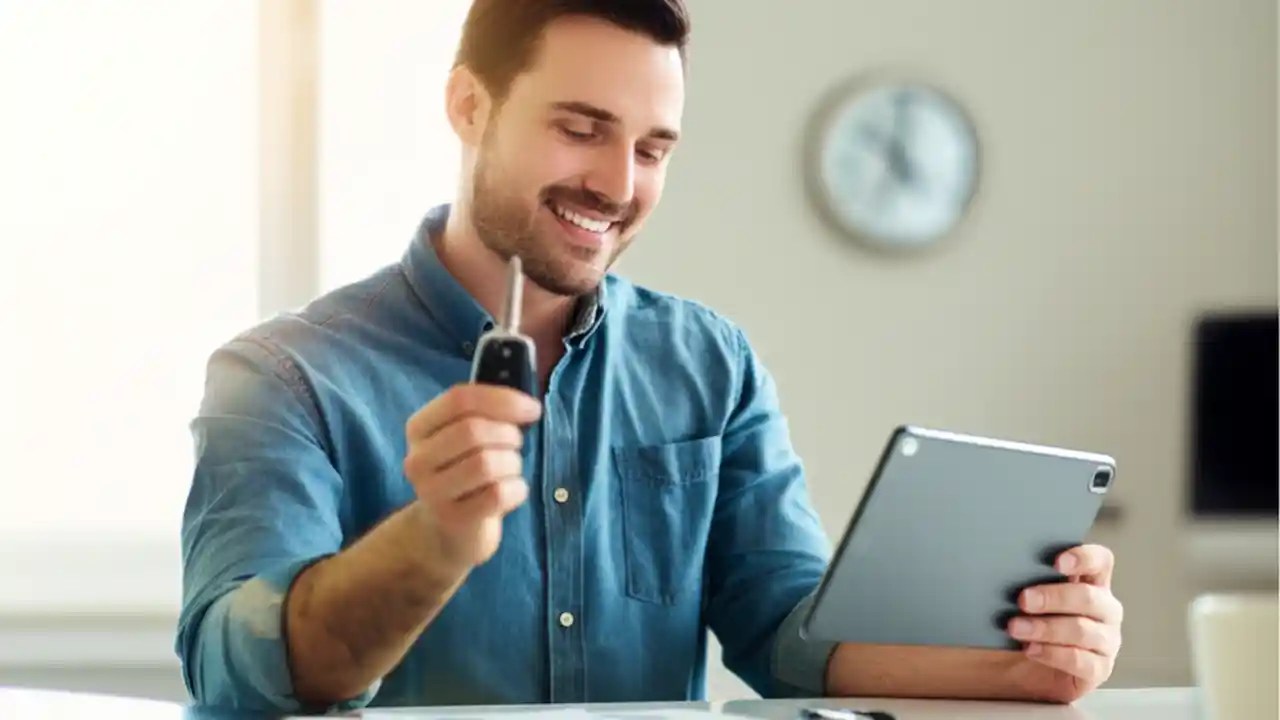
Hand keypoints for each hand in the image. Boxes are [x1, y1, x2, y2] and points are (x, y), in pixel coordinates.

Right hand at [403, 384, 541, 572]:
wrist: (448, 530)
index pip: (459, 399)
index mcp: (418, 428)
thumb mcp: (465, 438)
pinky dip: (517, 489)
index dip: (502, 399)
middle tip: (516, 445)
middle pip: (472, 430)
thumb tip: (528, 405)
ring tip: (510, 469)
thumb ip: (487, 414)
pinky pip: (498, 494)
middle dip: (509, 434)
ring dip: (513, 462)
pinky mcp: (453, 519)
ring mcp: (431, 492)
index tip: (533, 408)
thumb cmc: (466, 472)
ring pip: (486, 463)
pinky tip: (512, 490)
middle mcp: (418, 459)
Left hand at [1006, 544, 1123, 702]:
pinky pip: (1079, 660)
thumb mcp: (1026, 598)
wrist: (1019, 665)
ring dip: (1045, 628)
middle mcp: (1104, 608)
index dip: (1084, 558)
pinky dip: (1051, 654)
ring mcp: (1106, 640)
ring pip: (1082, 630)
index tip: (1057, 562)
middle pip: (1088, 596)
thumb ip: (1026, 580)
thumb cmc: (1027, 622)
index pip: (1100, 561)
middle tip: (1023, 599)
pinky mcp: (1099, 668)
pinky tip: (1030, 649)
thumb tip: (1001, 566)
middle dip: (1052, 597)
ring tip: (1016, 627)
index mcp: (1091, 582)